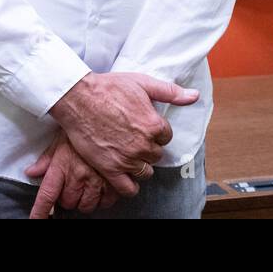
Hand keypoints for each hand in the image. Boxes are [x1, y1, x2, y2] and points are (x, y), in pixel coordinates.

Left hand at [24, 129, 117, 217]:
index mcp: (62, 166)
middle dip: (68, 197)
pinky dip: (103, 198)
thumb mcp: (60, 140)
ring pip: (86, 205)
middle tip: (73, 182)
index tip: (37, 221)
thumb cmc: (82, 127)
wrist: (106, 116)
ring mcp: (97, 180)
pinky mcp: (114, 182)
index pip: (47, 196)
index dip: (40, 212)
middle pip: (68, 203)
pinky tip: (102, 185)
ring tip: (87, 183)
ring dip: (85, 199)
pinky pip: (106, 202)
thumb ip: (46, 159)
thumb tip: (31, 172)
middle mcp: (78, 176)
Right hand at [48, 72, 198, 197]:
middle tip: (133, 138)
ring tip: (129, 154)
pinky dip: (130, 186)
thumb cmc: (108, 87)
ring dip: (140, 164)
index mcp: (153, 125)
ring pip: (145, 172)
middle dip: (148, 147)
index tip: (143, 126)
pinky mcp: (110, 168)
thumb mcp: (142, 83)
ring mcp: (127, 158)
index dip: (155, 131)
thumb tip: (194, 96)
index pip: (166, 137)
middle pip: (156, 155)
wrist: (78, 98)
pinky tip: (127, 177)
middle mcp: (143, 144)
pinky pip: (128, 188)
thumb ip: (170, 92)